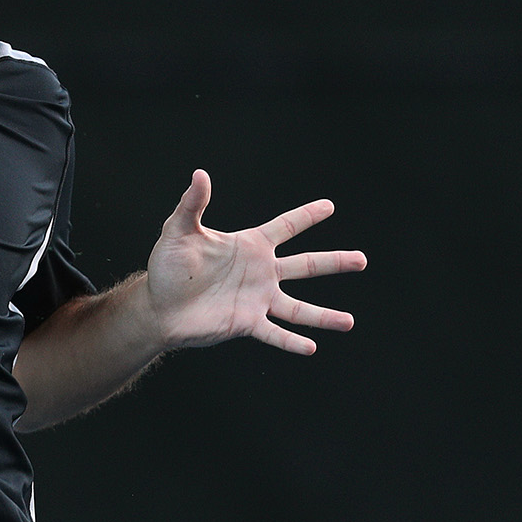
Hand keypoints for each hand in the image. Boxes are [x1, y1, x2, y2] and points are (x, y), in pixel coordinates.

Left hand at [145, 170, 362, 353]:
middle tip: (362, 259)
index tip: (329, 205)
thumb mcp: (179, 231)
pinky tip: (311, 347)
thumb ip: (192, 204)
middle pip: (306, 265)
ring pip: (298, 308)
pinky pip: (275, 333)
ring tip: (349, 321)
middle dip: (335, 262)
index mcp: (250, 246)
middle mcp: (261, 272)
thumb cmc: (169, 266)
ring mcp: (257, 299)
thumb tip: (200, 174)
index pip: (285, 227)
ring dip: (323, 315)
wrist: (159, 306)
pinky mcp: (247, 323)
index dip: (306, 216)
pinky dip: (292, 341)